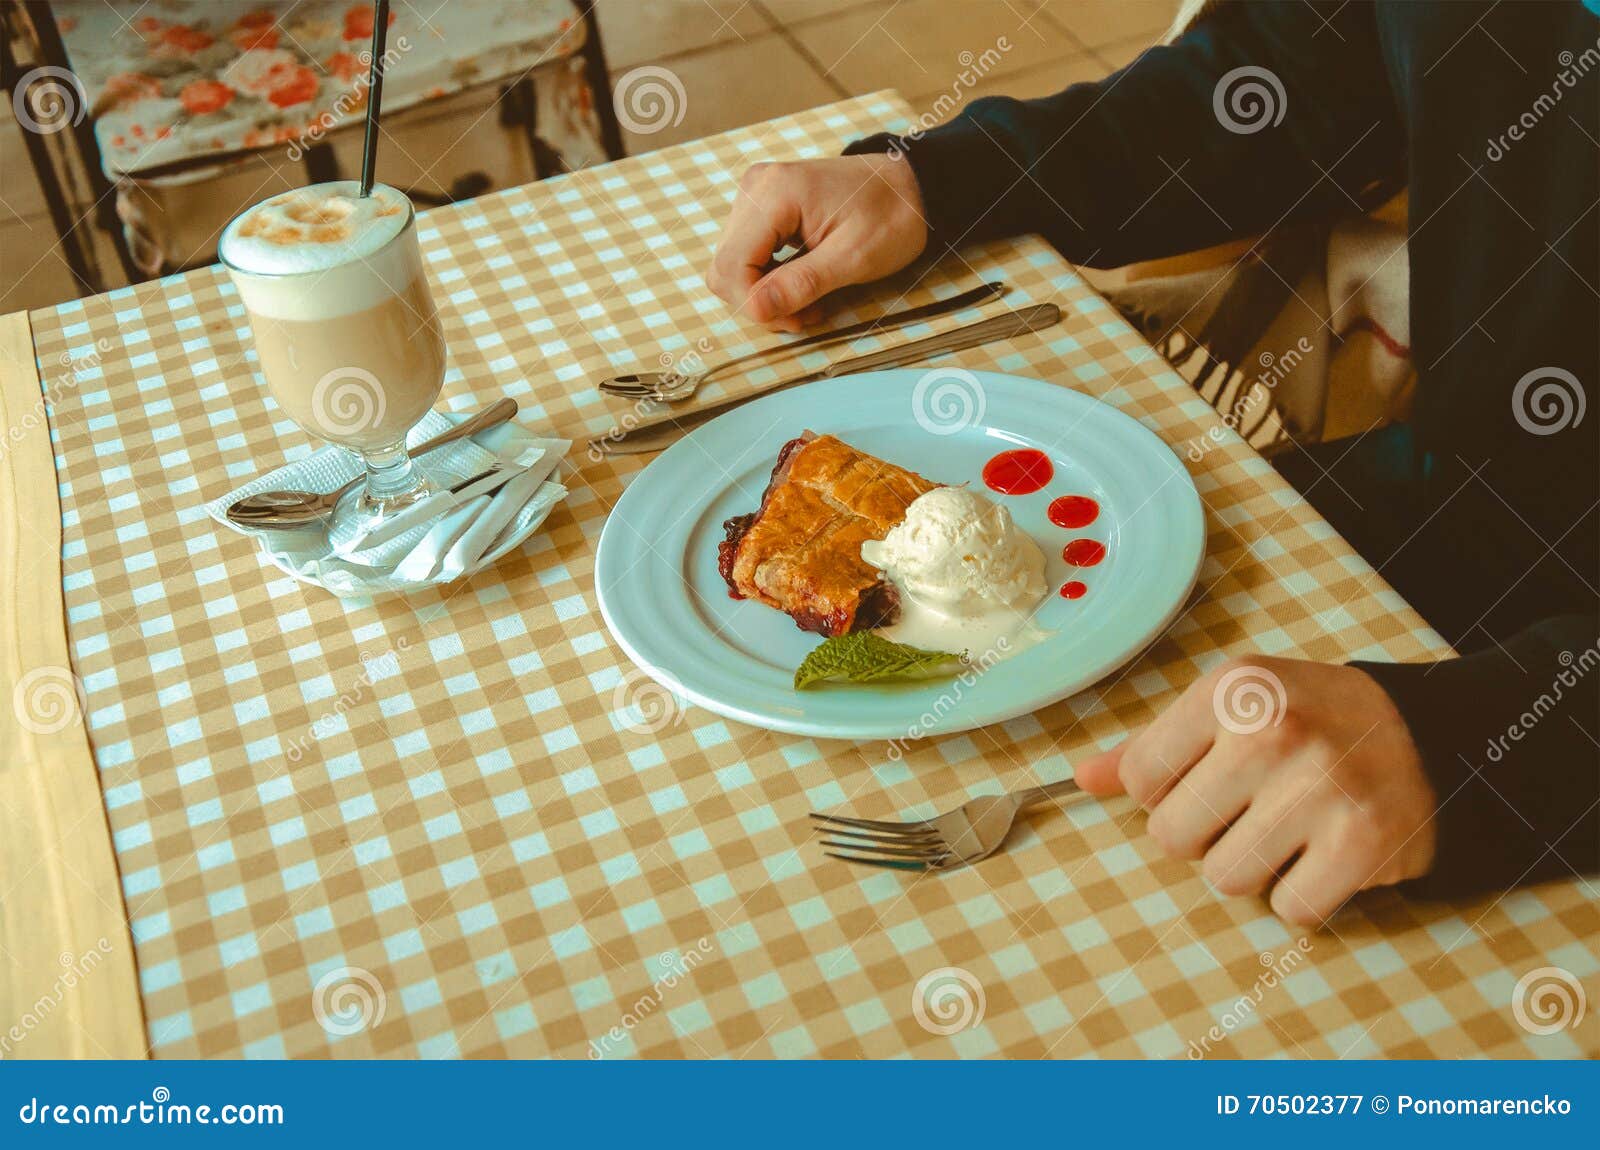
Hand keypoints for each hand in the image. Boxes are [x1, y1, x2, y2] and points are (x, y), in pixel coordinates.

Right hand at [706, 154, 928, 331]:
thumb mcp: (853, 257)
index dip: (753, 304)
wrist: (909, 186)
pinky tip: (801, 285)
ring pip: (732, 265)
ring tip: (809, 301)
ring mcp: (755, 195)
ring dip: (765, 295)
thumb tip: (756, 309)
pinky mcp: (762, 207)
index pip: (731, 264)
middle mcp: (755, 188)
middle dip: (760, 302)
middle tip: (806, 315)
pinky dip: (768, 280)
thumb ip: (802, 283)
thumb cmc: (890, 217)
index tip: (795, 319)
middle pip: (725, 267)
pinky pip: (746, 255)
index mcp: (774, 193)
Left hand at [1075, 657, 1437, 925]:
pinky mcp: (1362, 842)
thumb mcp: (1232, 707)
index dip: (1168, 794)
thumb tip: (1082, 778)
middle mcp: (1271, 730)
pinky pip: (1291, 910)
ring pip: (1226, 879)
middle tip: (1254, 807)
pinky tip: (1326, 853)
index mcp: (1229, 689)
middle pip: (1173, 837)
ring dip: (1254, 868)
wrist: (1428, 734)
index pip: (1142, 780)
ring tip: (1290, 829)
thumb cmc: (1311, 721)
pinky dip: (1306, 895)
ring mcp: (1319, 786)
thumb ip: (1155, 746)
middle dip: (1207, 835)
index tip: (1210, 780)